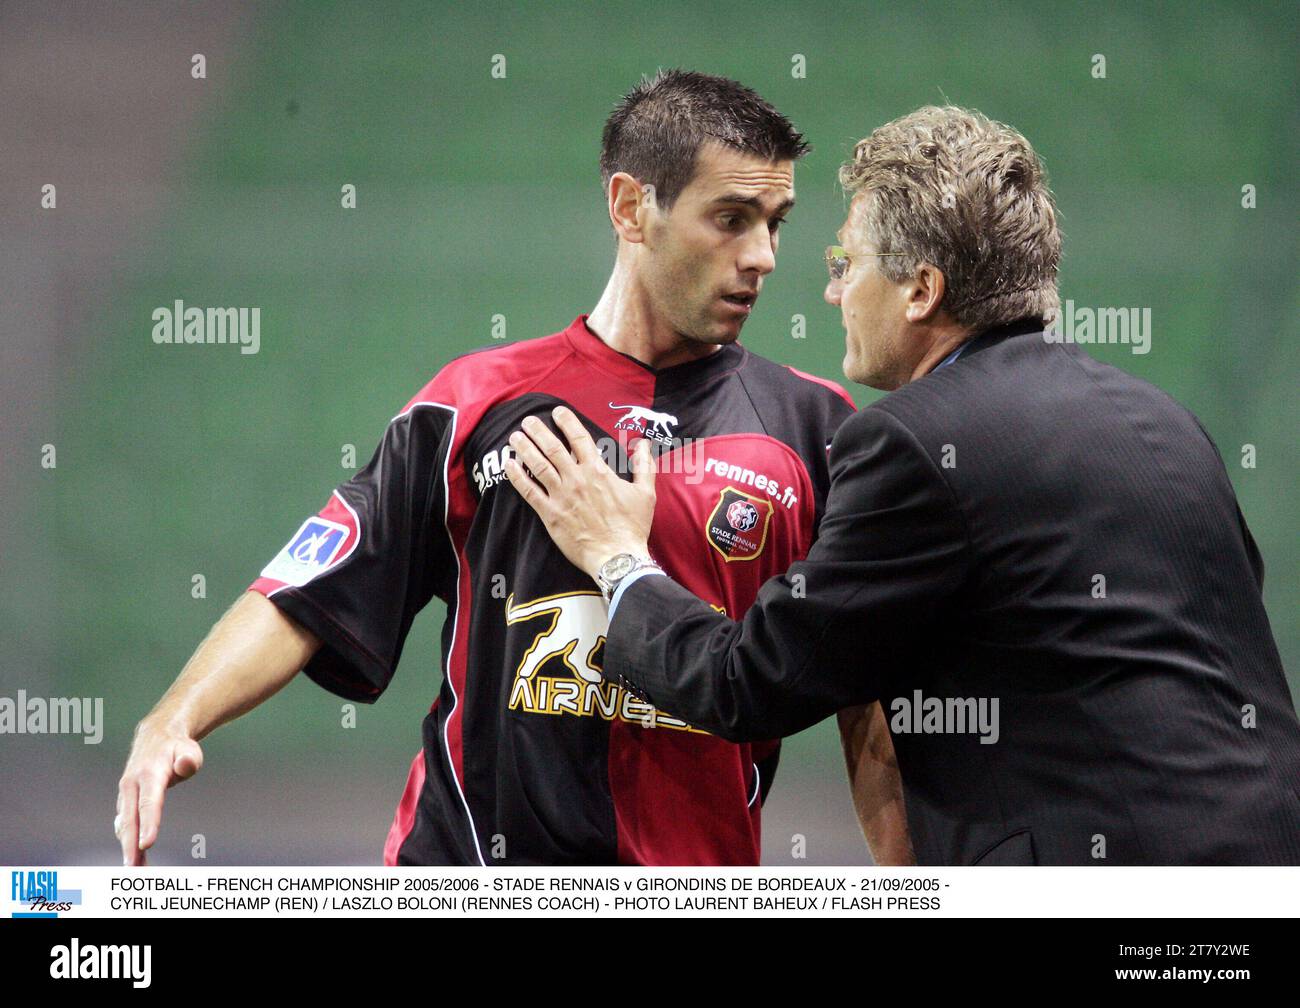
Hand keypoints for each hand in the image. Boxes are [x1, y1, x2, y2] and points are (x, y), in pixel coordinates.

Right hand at [115, 720, 203, 865]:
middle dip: (130, 846)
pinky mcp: (125, 802)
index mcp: (149, 774)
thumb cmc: (177, 747)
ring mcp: (125, 794)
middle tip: (134, 870)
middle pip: (131, 819)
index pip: (149, 802)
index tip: (146, 845)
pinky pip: (126, 825)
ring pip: (125, 825)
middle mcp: (131, 785)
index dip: (148, 824)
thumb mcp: (189, 749)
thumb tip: (185, 765)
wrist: (155, 737)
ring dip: (127, 849)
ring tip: (136, 872)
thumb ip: (189, 760)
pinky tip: (136, 860)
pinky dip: (128, 842)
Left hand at [504, 405, 655, 579]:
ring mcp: (561, 496)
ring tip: (515, 437)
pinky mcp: (550, 515)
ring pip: (538, 465)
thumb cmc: (632, 527)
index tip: (557, 412)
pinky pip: (529, 492)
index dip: (567, 422)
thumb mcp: (646, 493)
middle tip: (528, 420)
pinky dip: (517, 477)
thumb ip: (644, 466)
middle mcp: (576, 479)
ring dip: (525, 448)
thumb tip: (643, 444)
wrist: (617, 557)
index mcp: (598, 471)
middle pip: (553, 448)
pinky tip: (508, 465)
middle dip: (538, 431)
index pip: (579, 438)